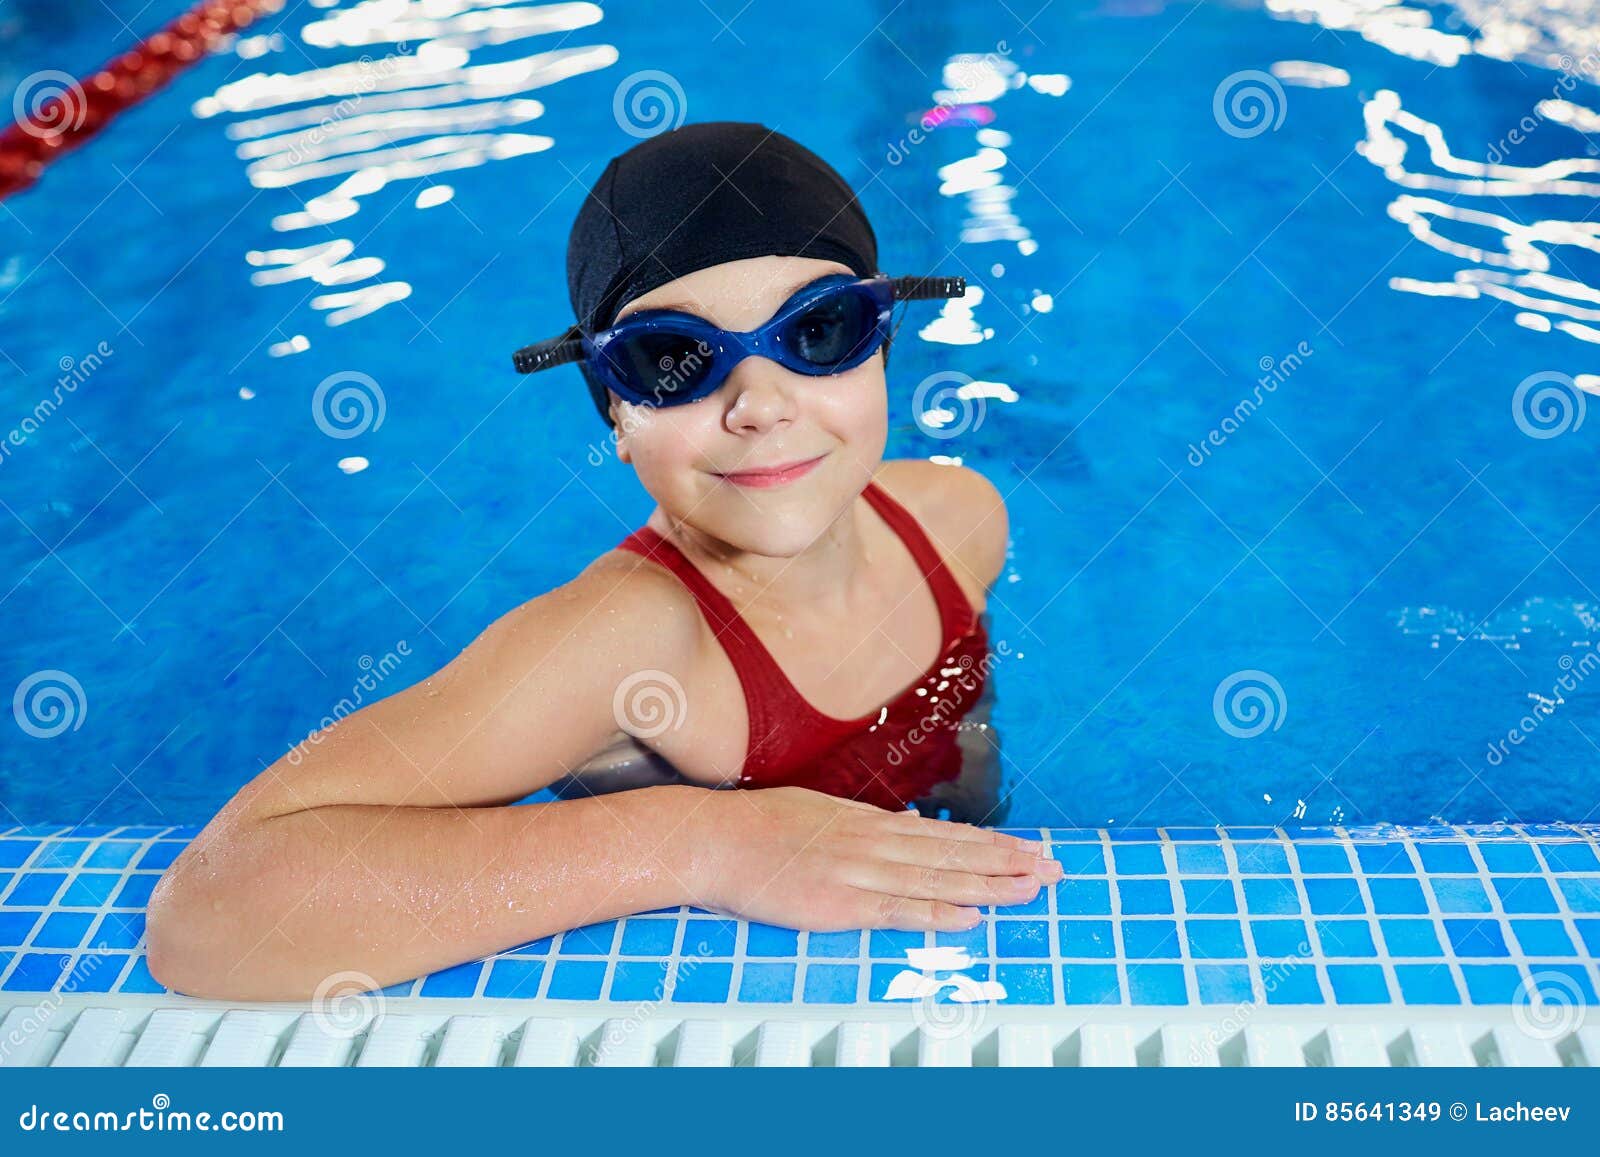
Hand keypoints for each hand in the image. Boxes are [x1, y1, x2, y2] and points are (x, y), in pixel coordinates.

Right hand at [686, 786, 1062, 930]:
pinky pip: (897, 911)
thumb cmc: (761, 829)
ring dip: (988, 886)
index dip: (992, 845)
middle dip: (1008, 863)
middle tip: (1054, 868)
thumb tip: (905, 826)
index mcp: (870, 824)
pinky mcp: (840, 904)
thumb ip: (867, 826)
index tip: (1029, 849)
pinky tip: (971, 917)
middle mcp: (874, 844)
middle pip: (954, 855)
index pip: (945, 836)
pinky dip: (937, 915)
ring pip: (938, 881)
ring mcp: (859, 874)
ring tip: (1031, 888)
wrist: (714, 840)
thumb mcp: (822, 814)